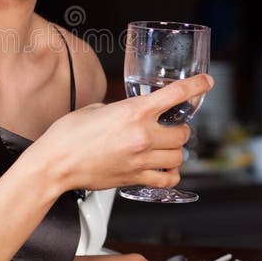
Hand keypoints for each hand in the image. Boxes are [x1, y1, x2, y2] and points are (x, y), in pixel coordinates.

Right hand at [31, 73, 213, 195]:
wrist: (55, 164)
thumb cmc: (67, 135)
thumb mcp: (96, 108)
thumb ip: (120, 109)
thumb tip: (130, 113)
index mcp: (133, 111)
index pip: (176, 94)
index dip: (197, 86)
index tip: (206, 82)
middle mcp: (142, 135)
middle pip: (182, 132)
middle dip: (179, 128)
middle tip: (170, 127)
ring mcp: (141, 159)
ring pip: (179, 156)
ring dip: (176, 150)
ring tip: (165, 147)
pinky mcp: (135, 178)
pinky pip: (167, 179)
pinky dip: (171, 174)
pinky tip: (165, 168)